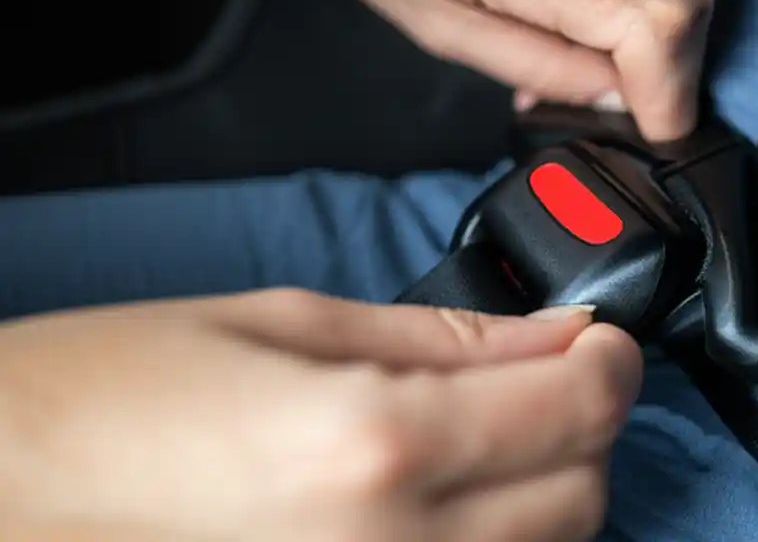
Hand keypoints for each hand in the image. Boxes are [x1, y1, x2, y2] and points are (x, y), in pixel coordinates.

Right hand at [0, 289, 641, 540]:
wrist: (10, 490)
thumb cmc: (113, 397)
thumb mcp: (287, 325)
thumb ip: (444, 339)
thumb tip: (550, 335)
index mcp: (375, 444)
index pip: (574, 409)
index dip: (610, 362)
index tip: (601, 341)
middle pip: (579, 496)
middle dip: (582, 425)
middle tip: (543, 378)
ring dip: (545, 489)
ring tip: (487, 436)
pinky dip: (491, 541)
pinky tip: (449, 500)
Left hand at [200, 0, 711, 140]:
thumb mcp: (439, 30)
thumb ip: (537, 66)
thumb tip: (615, 99)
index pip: (650, 25)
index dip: (666, 95)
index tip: (652, 136)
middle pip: (686, 3)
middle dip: (673, 75)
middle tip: (630, 113)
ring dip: (651, 40)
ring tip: (587, 60)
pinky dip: (632, 0)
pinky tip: (579, 9)